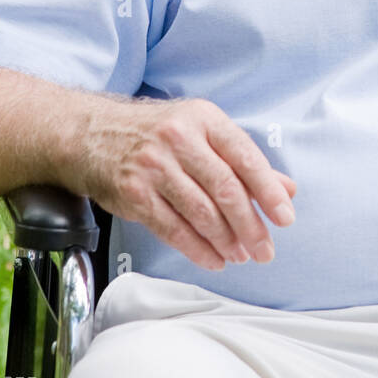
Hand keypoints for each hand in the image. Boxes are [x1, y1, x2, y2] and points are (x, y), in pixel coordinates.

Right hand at [78, 96, 296, 271]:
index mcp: (204, 118)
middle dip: (250, 225)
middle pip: (225, 189)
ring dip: (226, 240)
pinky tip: (214, 259)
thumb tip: (286, 189)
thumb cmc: (156, 133)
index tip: (284, 218)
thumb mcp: (201, 131)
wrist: (91, 134)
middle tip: (265, 249)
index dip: (268, 191)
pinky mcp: (134, 193)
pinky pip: (173, 229)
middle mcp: (179, 138)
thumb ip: (243, 159)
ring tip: (242, 255)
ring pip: (200, 212)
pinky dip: (198, 249)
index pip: (245, 157)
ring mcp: (154, 166)